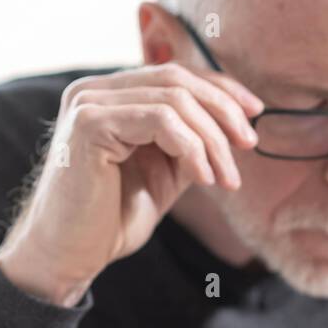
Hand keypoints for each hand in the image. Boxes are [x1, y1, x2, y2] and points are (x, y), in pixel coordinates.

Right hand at [0, 63, 262, 306]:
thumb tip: (235, 123)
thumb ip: (189, 142)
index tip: (254, 115)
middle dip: (223, 112)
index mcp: (111, 95)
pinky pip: (160, 120)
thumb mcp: (164, 172)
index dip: (220, 89)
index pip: (175, 74)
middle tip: (248, 146)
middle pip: (178, 79)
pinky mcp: (90, 123)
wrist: (73, 254)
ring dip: (212, 141)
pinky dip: (192, 148)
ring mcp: (90, 103)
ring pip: (174, 100)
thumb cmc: (112, 218)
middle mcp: (95, 90)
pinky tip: (203, 178)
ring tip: (226, 179)